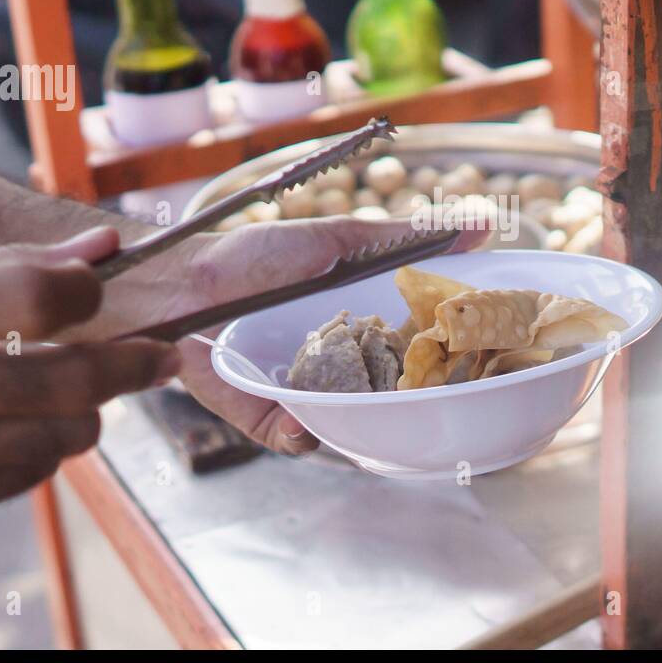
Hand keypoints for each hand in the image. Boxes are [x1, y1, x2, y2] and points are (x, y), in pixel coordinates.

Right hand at [0, 234, 178, 536]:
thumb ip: (7, 265)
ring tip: (66, 384)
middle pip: (70, 379)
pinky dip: (42, 444)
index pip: (34, 297)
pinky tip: (12, 422)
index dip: (88, 290)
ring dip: (84, 407)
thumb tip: (110, 251)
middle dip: (134, 364)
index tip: (103, 289)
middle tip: (161, 355)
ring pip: (64, 434)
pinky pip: (30, 472)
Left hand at [162, 217, 486, 454]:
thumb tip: (484, 225)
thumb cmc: (255, 256)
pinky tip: (302, 417)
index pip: (419, 351)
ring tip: (373, 410)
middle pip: (392, 396)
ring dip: (362, 421)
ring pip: (349, 423)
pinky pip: (293, 437)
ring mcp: (304, 395)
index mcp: (363, 329)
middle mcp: (340, 367)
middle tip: (439, 399)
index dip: (451, 358)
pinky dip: (300, 431)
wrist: (176, 281)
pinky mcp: (264, 416)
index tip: (485, 357)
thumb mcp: (338, 241)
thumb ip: (406, 237)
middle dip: (417, 402)